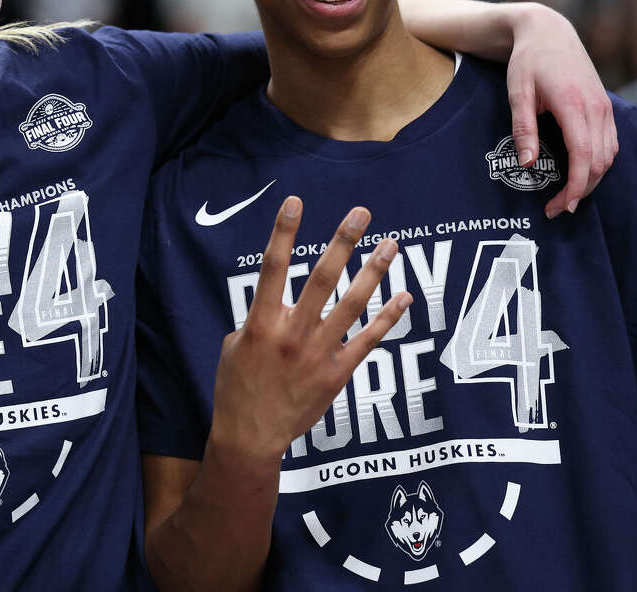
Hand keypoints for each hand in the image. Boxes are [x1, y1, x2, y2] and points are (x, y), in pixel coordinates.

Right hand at [209, 198, 408, 464]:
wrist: (251, 436)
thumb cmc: (236, 387)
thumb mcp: (234, 345)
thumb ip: (258, 318)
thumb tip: (279, 303)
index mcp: (261, 322)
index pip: (273, 267)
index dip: (283, 232)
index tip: (294, 201)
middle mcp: (292, 333)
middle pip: (322, 278)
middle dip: (343, 242)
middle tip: (360, 213)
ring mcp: (318, 353)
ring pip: (352, 305)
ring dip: (373, 272)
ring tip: (391, 245)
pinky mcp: (337, 374)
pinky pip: (367, 340)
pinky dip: (387, 318)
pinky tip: (403, 296)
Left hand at [505, 3, 617, 217]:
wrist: (548, 31)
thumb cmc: (528, 62)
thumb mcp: (517, 93)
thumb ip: (523, 129)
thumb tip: (526, 164)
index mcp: (575, 105)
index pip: (584, 156)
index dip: (575, 187)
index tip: (560, 206)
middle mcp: (597, 108)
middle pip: (599, 162)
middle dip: (580, 190)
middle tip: (555, 208)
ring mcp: (605, 108)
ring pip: (609, 155)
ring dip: (591, 179)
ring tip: (565, 195)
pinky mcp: (606, 107)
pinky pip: (611, 143)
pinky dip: (598, 163)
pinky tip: (579, 172)